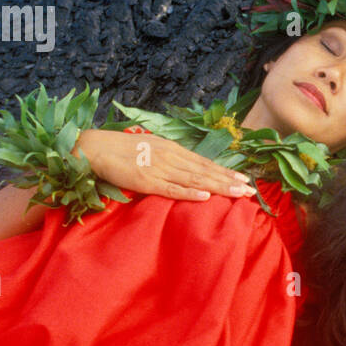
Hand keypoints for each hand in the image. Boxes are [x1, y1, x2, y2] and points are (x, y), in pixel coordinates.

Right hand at [73, 128, 255, 201]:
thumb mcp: (150, 147)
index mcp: (171, 148)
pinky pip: (171, 189)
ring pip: (194, 179)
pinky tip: (205, 197)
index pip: (204, 162)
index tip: (244, 178)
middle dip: (229, 180)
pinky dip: (189, 193)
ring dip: (218, 187)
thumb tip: (185, 166)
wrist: (94, 148)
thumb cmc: (120, 149)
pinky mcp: (146, 181)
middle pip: (205, 171)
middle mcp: (170, 157)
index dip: (225, 171)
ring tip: (238, 193)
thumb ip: (168, 156)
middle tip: (251, 189)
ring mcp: (159, 169)